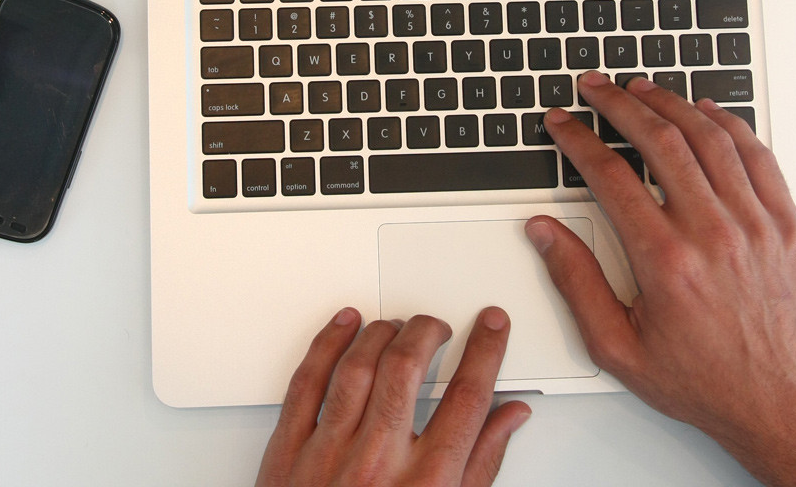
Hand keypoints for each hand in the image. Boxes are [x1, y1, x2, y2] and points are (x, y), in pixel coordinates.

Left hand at [255, 307, 530, 486]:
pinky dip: (326, 345)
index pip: (467, 398)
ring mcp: (328, 454)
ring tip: (397, 326)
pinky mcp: (286, 451)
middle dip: (429, 332)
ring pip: (357, 367)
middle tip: (440, 326)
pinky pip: (306, 382)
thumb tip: (509, 419)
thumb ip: (482, 465)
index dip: (485, 351)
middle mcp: (377, 464)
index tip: (491, 326)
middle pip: (407, 369)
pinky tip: (343, 327)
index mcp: (427, 483)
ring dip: (381, 333)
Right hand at [529, 73, 795, 486]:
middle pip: (660, 141)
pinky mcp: (787, 224)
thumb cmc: (705, 380)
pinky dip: (729, 125)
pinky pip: (757, 156)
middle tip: (596, 88)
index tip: (562, 123)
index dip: (578, 140)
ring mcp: (756, 224)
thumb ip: (576, 282)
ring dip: (670, 103)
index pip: (611, 175)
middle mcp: (713, 232)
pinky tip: (706, 112)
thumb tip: (544, 232)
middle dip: (619, 104)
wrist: (783, 404)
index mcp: (666, 260)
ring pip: (709, 138)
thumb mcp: (618, 347)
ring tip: (642, 89)